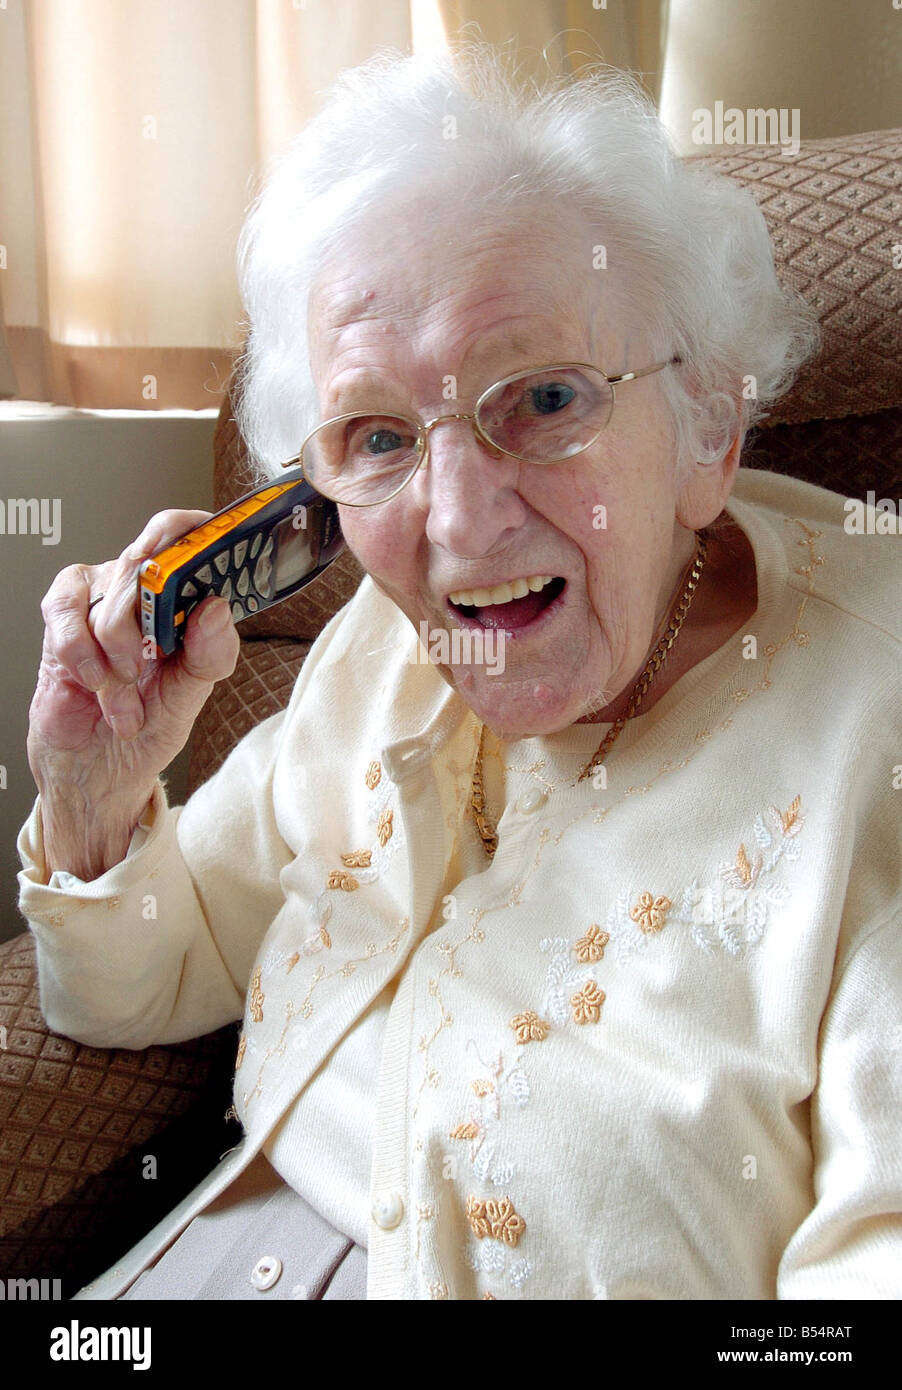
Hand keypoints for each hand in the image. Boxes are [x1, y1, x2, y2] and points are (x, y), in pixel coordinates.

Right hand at [27, 509, 240, 876]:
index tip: (200, 542)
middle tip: (151, 660)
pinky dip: (83, 654)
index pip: (188, 538)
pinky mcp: (63, 617)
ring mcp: (101, 599)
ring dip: (118, 655)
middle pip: (146, 562)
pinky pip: (69, 615)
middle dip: (150, 624)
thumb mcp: (192, 694)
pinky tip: (95, 681)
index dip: (193, 530)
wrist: (99, 765)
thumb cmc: (148, 722)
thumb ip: (211, 652)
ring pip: (110, 597)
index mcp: (182, 599)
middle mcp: (142, 590)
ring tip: (126, 690)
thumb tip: (216, 607)